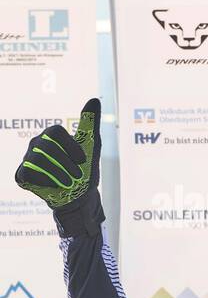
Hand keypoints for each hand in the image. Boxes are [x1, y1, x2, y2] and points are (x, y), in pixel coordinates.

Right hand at [14, 98, 103, 235]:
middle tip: (77, 176)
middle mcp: (36, 144)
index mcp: (51, 135)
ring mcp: (27, 159)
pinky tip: (54, 185)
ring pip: (39, 160)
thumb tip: (94, 99)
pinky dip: (47, 181)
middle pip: (47, 146)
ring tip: (69, 182)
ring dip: (59, 174)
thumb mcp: (92, 145)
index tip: (82, 160)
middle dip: (66, 164)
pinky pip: (29, 173)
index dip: (71, 147)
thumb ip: (91, 122)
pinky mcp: (22, 175)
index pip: (55, 132)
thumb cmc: (85, 169)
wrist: (80, 197)